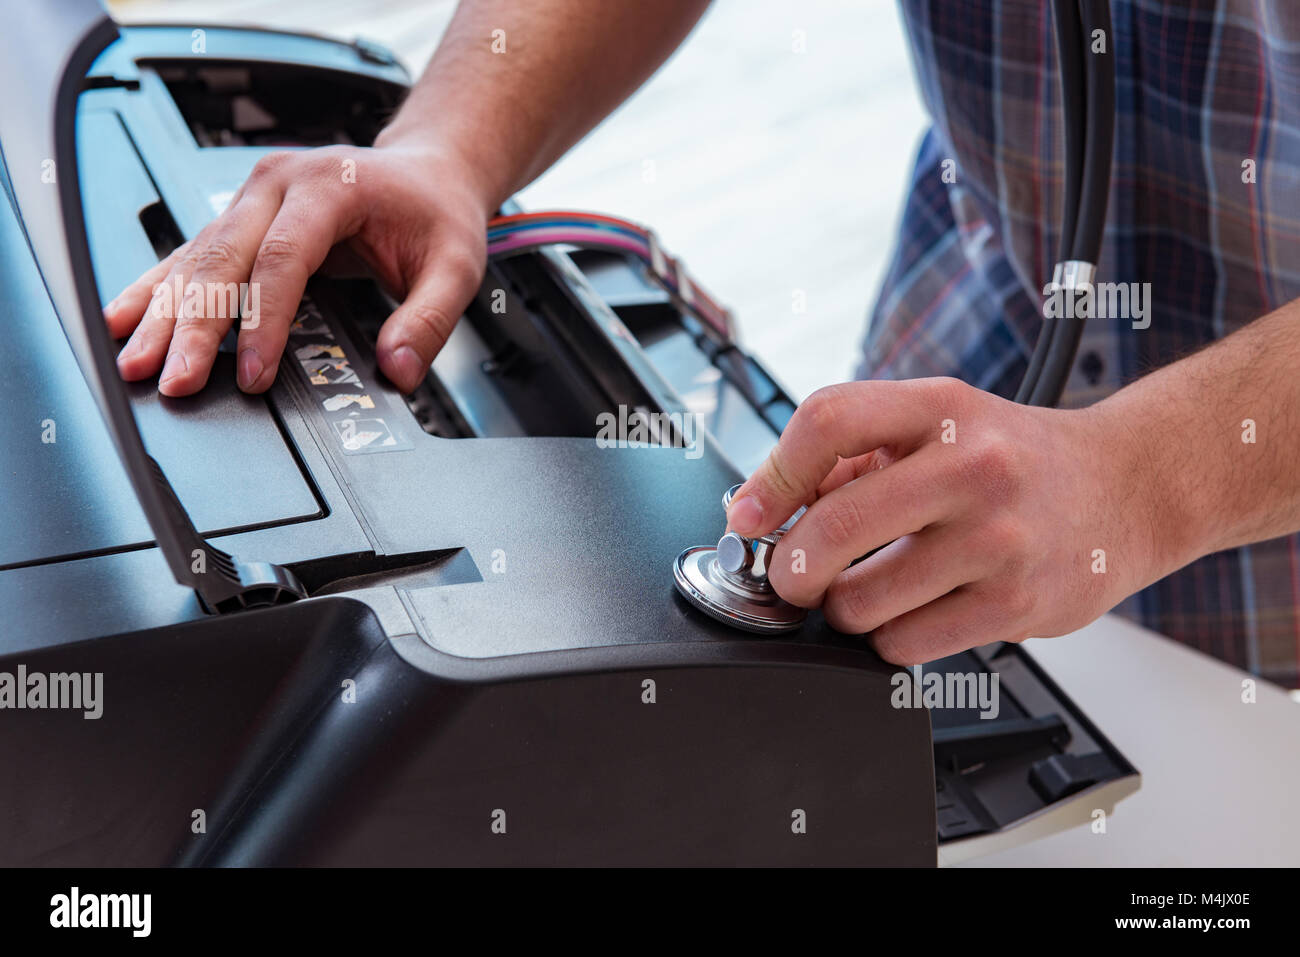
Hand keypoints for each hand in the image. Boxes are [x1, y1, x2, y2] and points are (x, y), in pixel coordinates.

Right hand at [103, 139, 489, 394]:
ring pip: (196, 257)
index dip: (263, 322)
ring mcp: (251, 198)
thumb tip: (399, 369)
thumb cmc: (435, 212)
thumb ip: (430, 320)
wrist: (426, 172)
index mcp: (329, 185)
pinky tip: (125, 319)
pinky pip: (191, 256)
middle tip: (173, 379)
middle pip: (223, 258)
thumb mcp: (456, 265)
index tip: (254, 374)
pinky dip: (158, 290)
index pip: (283, 260)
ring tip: (134, 360)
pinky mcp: (239, 218)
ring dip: (163, 313)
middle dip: (194, 325)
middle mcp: (278, 184)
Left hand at [725, 377, 1188, 663]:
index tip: (749, 514)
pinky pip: (904, 644)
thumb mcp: (941, 422)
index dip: (771, 475)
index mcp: (941, 407)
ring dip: (844, 608)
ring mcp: (998, 540)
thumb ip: (856, 454)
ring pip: (860, 601)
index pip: (827, 421)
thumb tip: (767, 506)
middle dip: (792, 566)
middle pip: (835, 525)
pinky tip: (914, 611)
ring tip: (871, 588)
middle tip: (792, 576)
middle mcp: (973, 467)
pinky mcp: (1016, 606)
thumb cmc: (1017, 459)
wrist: (1128, 489)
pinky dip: (889, 638)